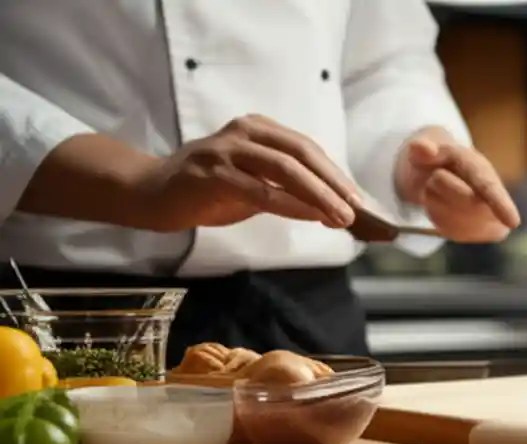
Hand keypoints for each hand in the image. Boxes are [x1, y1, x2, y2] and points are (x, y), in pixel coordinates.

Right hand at [128, 114, 359, 231]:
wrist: (152, 192)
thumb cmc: (208, 190)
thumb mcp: (254, 184)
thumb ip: (288, 189)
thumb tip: (332, 207)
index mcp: (259, 129)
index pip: (307, 148)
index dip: (336, 174)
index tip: (360, 199)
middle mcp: (245, 131)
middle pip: (302, 154)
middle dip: (334, 183)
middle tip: (358, 209)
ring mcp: (227, 150)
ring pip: (285, 170)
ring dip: (318, 195)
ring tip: (341, 217)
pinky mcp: (212, 174)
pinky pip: (260, 190)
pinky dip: (291, 204)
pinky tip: (311, 217)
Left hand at [394, 126, 519, 242]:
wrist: (439, 172)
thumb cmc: (435, 159)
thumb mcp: (424, 148)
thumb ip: (421, 148)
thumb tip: (424, 149)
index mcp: (481, 168)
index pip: (490, 188)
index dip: (501, 205)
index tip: (514, 223)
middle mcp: (492, 192)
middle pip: (466, 206)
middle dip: (441, 189)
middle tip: (435, 176)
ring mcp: (489, 216)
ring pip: (457, 222)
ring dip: (437, 206)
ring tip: (438, 190)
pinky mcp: (482, 233)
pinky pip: (453, 233)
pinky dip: (439, 220)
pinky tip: (441, 206)